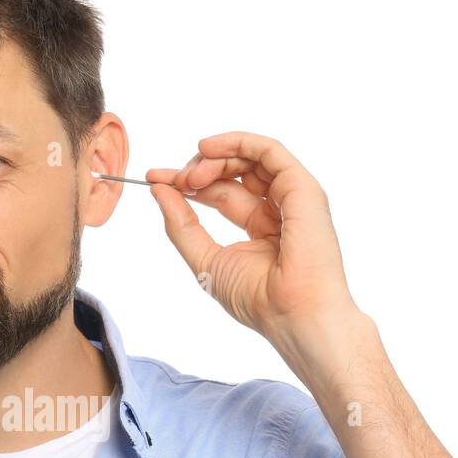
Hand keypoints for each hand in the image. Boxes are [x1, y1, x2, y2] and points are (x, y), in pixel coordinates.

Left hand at [145, 132, 363, 347]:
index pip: (220, 193)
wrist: (291, 314)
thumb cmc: (258, 299)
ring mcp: (292, 198)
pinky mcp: (302, 188)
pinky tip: (209, 149)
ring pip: (251, 157)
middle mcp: (278, 209)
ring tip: (190, 174)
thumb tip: (159, 191)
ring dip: (215, 157)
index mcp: (261, 228)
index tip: (154, 180)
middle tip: (173, 180)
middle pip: (234, 172)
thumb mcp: (205, 259)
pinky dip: (237, 142)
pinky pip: (269, 151)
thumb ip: (181, 225)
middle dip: (198, 169)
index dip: (186, 182)